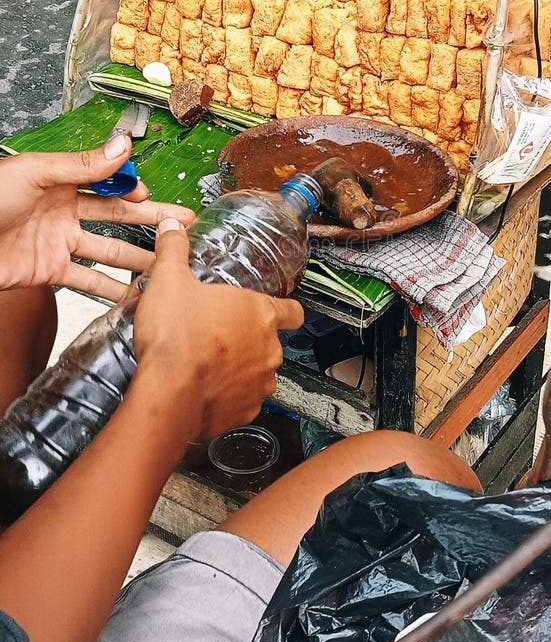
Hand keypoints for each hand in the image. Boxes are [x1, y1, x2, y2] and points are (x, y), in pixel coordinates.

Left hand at [0, 137, 195, 300]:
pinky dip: (110, 290)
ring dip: (138, 259)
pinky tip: (133, 295)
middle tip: (183, 228)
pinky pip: (86, 281)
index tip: (151, 196)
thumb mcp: (34, 173)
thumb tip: (123, 146)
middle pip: (117, 216)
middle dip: (151, 221)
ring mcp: (58, 243)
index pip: (107, 183)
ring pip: (109, 251)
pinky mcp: (49, 272)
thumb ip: (81, 164)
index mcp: (60, 181)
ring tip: (167, 266)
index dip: (133, 190)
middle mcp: (64, 211)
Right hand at [133, 218, 303, 441]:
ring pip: (257, 373)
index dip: (285, 309)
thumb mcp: (169, 281)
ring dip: (239, 369)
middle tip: (216, 333)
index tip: (275, 309)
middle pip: (269, 341)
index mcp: (259, 313)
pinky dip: (227, 397)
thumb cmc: (175, 341)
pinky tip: (204, 388)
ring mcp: (260, 383)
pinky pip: (242, 401)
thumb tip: (172, 229)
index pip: (293, 310)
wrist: (166, 396)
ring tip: (207, 362)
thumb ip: (173, 251)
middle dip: (246, 338)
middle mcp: (268, 349)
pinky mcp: (246, 412)